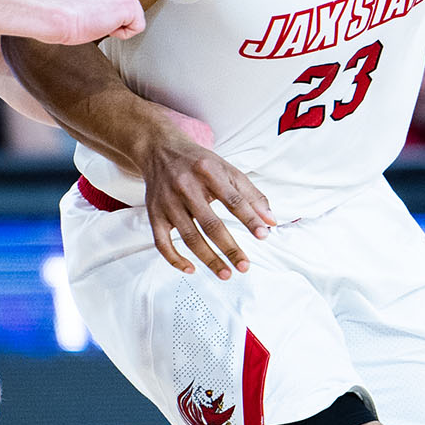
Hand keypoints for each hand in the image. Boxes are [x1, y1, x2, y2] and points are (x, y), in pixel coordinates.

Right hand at [42, 0, 145, 43]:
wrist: (58, 17)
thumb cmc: (64, 13)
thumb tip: (108, 7)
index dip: (106, 12)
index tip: (89, 11)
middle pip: (131, 7)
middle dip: (114, 18)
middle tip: (92, 17)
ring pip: (135, 18)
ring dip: (117, 25)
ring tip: (97, 20)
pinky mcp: (128, 5)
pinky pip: (137, 28)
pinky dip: (122, 34)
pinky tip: (103, 25)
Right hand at [139, 114, 275, 279]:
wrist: (160, 150)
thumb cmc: (199, 163)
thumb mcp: (228, 170)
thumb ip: (252, 195)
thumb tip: (271, 222)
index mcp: (208, 172)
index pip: (233, 199)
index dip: (249, 219)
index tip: (264, 236)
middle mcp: (186, 187)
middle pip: (210, 224)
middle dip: (229, 248)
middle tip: (244, 266)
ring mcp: (168, 202)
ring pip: (189, 237)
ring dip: (208, 259)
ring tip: (226, 273)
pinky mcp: (154, 214)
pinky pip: (162, 242)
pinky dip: (175, 259)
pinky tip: (191, 269)